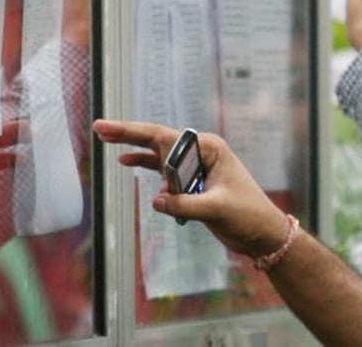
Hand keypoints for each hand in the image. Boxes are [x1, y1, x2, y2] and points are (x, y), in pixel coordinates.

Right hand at [93, 119, 287, 256]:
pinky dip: (147, 166)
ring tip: (106, 138)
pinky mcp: (194, 183)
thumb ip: (185, 204)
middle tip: (99, 128)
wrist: (262, 232)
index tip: (111, 130)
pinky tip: (127, 161)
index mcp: (210, 149)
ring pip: (159, 154)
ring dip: (135, 149)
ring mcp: (197, 166)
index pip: (166, 137)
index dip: (135, 132)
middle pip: (159, 140)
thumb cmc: (248, 215)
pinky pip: (165, 170)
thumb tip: (157, 200)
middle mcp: (201, 153)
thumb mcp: (217, 209)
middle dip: (129, 133)